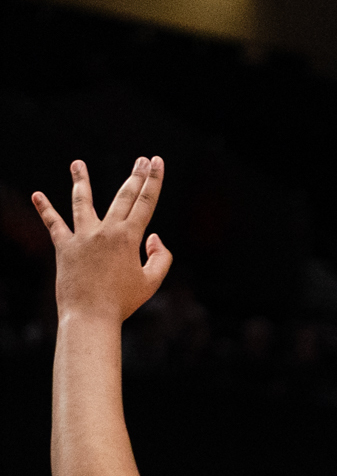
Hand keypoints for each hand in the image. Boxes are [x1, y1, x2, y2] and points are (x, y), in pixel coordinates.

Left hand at [32, 156, 171, 324]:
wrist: (90, 316)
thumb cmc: (122, 303)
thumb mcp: (151, 283)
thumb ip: (160, 258)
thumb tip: (153, 238)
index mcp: (129, 238)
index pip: (146, 203)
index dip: (153, 181)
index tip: (157, 163)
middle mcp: (105, 231)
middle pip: (122, 196)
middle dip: (135, 176)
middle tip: (141, 159)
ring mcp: (83, 237)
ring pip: (83, 201)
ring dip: (81, 180)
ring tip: (77, 163)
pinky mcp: (64, 247)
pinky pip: (53, 224)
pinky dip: (45, 209)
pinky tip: (37, 195)